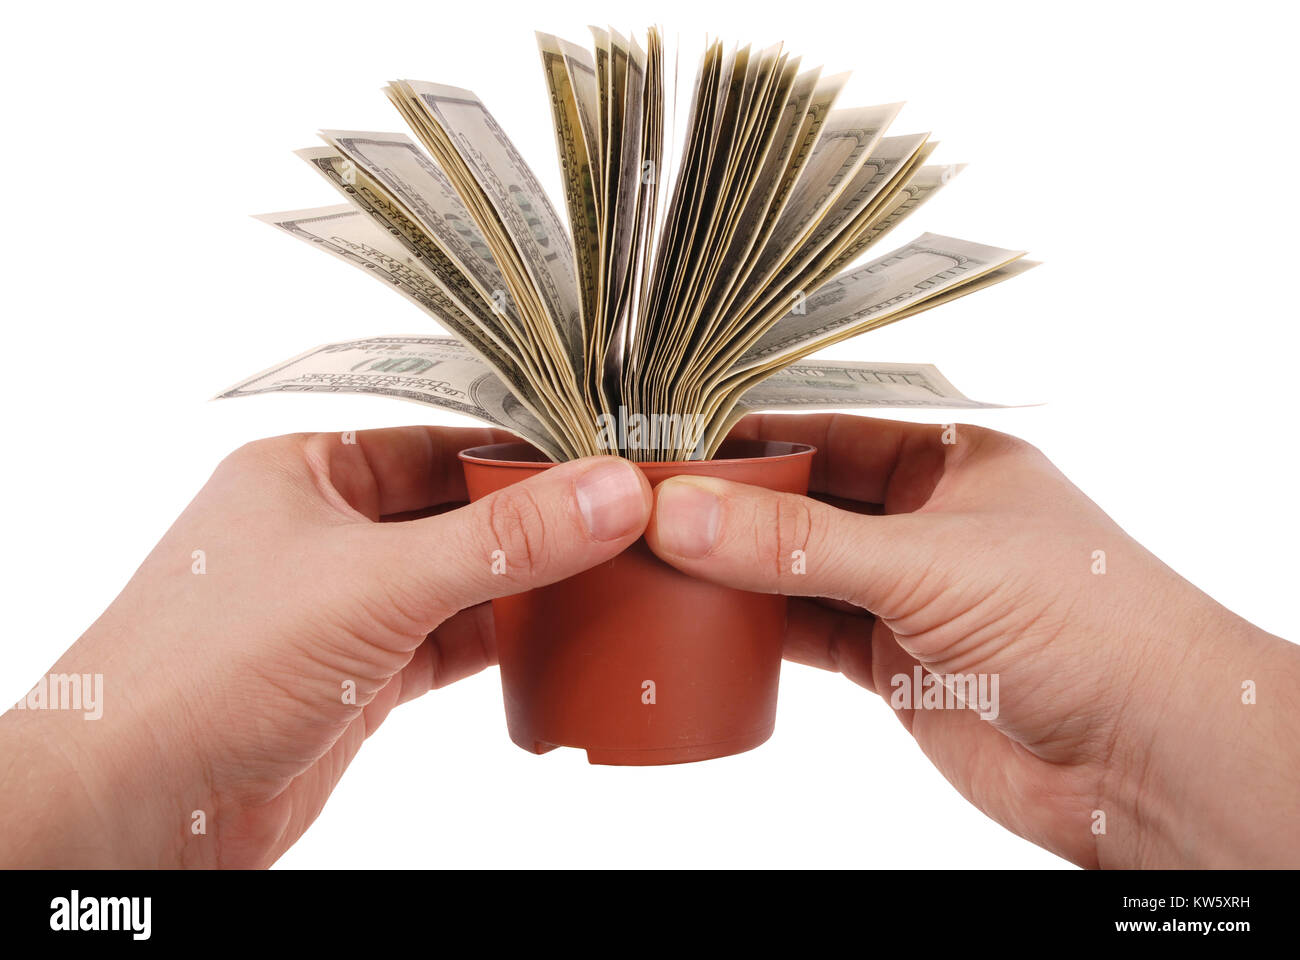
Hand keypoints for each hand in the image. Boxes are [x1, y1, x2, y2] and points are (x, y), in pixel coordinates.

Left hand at [0, 426, 650, 866]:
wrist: (137, 805)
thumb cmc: (209, 666)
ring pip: (458, 581)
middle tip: (626, 518)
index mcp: (306, 472)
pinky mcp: (359, 677)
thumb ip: (503, 541)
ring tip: (612, 573)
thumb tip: (612, 492)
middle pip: (454, 511)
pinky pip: (449, 644)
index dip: (522, 449)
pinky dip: (502, 642)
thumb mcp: (377, 583)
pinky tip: (557, 638)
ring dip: (525, 586)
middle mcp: (324, 532)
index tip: (605, 458)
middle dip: (535, 520)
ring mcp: (342, 608)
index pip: (436, 440)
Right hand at [646, 413, 1299, 867]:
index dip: (752, 440)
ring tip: (659, 563)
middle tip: (651, 510)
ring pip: (799, 572)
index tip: (675, 450)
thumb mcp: (926, 562)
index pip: (830, 432)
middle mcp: (928, 524)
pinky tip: (709, 623)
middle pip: (805, 502)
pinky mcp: (895, 665)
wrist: (1142, 756)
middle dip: (733, 508)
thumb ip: (798, 543)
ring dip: (736, 572)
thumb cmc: (1086, 624)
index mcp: (953, 463)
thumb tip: (687, 515)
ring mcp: (909, 596)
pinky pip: (809, 635)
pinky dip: (759, 630)